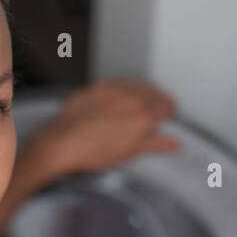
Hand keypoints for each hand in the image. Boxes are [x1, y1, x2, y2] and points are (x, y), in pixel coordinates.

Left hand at [26, 78, 182, 177]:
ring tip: (140, 104)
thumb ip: (155, 144)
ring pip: (138, 85)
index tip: (168, 116)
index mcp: (144, 115)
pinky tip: (120, 100)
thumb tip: (173, 143)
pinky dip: (126, 90)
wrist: (63, 143)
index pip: (167, 106)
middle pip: (155, 93)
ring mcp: (114, 89)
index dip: (170, 112)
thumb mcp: (130, 152)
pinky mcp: (98, 86)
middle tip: (157, 111)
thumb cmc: (92, 151)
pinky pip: (119, 83)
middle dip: (159, 101)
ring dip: (144, 92)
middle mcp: (131, 98)